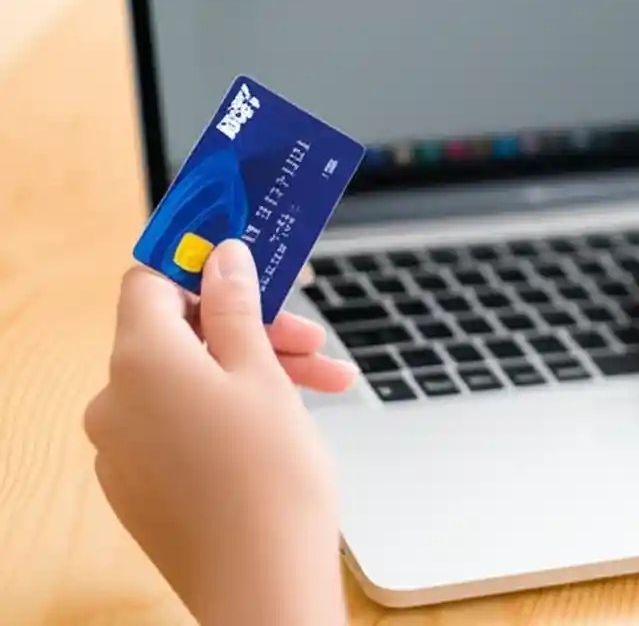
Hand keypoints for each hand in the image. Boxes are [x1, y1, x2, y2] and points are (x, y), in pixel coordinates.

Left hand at [85, 241, 348, 625]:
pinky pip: (180, 426)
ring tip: (326, 384)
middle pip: (179, 334)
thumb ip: (236, 306)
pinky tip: (285, 424)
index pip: (150, 282)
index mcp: (140, 360)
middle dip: (250, 326)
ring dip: (254, 371)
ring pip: (188, 382)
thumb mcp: (263, 374)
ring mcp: (121, 450)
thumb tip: (219, 256)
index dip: (198, 263)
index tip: (243, 254)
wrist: (264, 583)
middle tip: (310, 337)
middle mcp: (114, 401)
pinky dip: (229, 413)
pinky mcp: (139, 487)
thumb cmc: (270, 478)